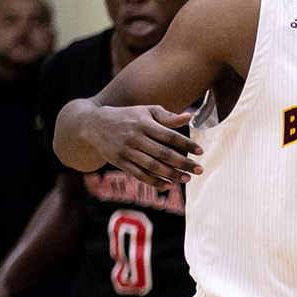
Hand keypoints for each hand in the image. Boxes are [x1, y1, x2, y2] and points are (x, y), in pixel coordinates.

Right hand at [80, 102, 201, 187]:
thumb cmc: (128, 116)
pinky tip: (168, 185)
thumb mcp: (146, 111)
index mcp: (144, 124)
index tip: (201, 151)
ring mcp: (126, 151)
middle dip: (183, 163)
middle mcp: (135, 138)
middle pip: (163, 153)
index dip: (186, 144)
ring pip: (152, 166)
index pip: (169, 136)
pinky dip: (154, 181)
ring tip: (187, 178)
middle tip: (200, 170)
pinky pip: (139, 174)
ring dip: (171, 174)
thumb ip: (167, 116)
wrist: (95, 125)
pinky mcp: (120, 162)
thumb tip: (188, 117)